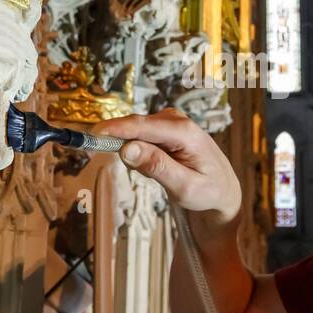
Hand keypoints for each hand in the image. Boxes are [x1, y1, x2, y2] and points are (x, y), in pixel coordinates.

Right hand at [92, 108, 241, 226]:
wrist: (223, 191)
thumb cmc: (208, 192)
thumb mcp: (184, 186)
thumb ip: (156, 167)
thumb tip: (126, 148)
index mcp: (185, 132)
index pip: (141, 125)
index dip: (112, 130)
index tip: (89, 138)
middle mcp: (177, 120)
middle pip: (134, 125)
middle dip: (112, 139)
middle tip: (91, 155)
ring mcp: (170, 122)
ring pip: (134, 131)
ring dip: (126, 148)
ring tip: (143, 171)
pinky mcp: (164, 128)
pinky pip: (139, 135)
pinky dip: (135, 150)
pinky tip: (149, 165)